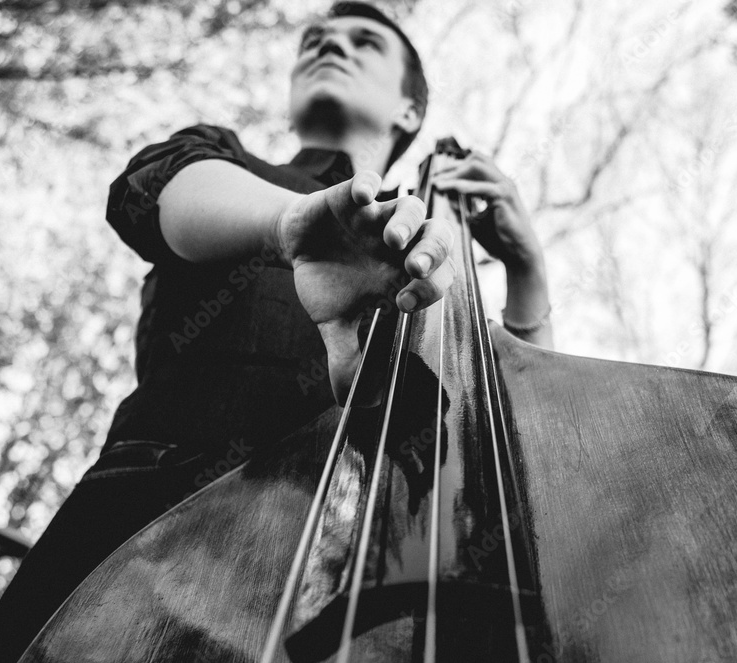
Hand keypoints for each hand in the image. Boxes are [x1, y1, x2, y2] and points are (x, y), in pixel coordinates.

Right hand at [277, 170, 454, 404]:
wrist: (297, 244)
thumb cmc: (326, 282)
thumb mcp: (333, 322)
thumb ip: (346, 356)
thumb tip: (356, 405)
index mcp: (403, 274)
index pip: (437, 278)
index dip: (428, 289)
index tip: (401, 304)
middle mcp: (400, 244)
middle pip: (438, 237)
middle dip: (433, 251)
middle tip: (415, 267)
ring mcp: (378, 217)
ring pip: (412, 206)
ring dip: (406, 221)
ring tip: (390, 238)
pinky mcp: (351, 195)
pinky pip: (369, 182)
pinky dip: (368, 186)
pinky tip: (362, 198)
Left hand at [431, 150, 543, 272]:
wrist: (519, 255)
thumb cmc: (500, 240)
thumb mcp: (476, 221)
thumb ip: (464, 208)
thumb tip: (446, 200)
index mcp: (498, 185)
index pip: (476, 164)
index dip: (456, 167)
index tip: (438, 177)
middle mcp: (503, 181)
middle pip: (476, 158)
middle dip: (453, 166)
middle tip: (435, 178)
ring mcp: (505, 186)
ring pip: (477, 166)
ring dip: (454, 173)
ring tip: (437, 184)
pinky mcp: (504, 196)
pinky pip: (481, 186)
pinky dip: (462, 186)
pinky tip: (448, 190)